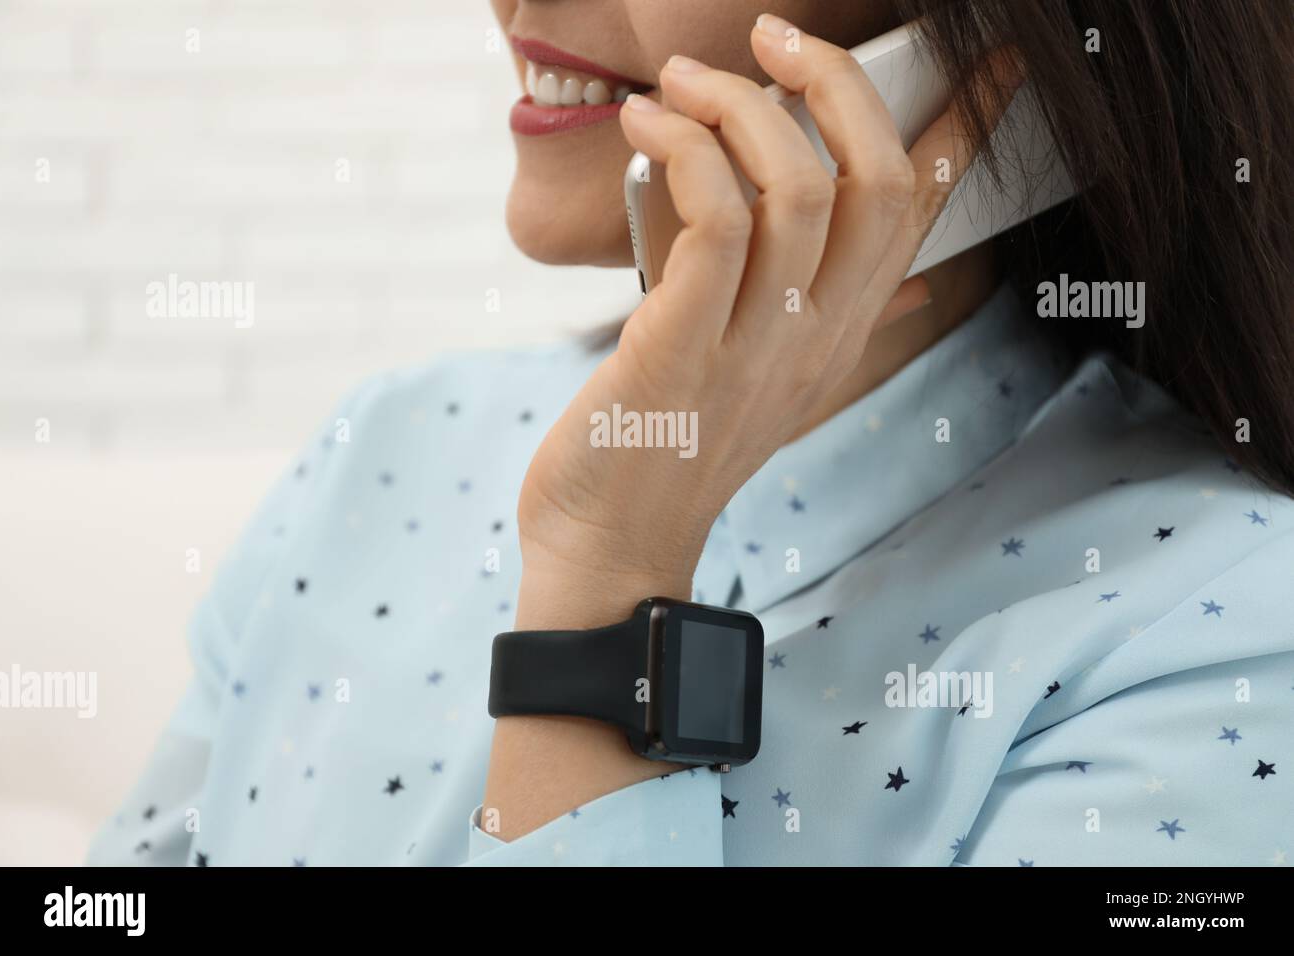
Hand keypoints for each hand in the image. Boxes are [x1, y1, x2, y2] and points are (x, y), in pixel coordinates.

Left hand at [487, 15, 1022, 839]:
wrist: (613, 543)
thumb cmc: (675, 447)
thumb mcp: (776, 384)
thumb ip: (836, 325)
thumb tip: (911, 287)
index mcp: (843, 334)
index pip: (926, 215)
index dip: (967, 126)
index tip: (998, 58)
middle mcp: (817, 337)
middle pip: (877, 181)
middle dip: (837, 84)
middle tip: (773, 40)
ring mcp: (756, 349)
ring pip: (796, 189)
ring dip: (737, 107)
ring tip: (678, 83)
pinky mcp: (683, 353)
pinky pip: (716, 224)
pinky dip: (688, 154)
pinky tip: (649, 130)